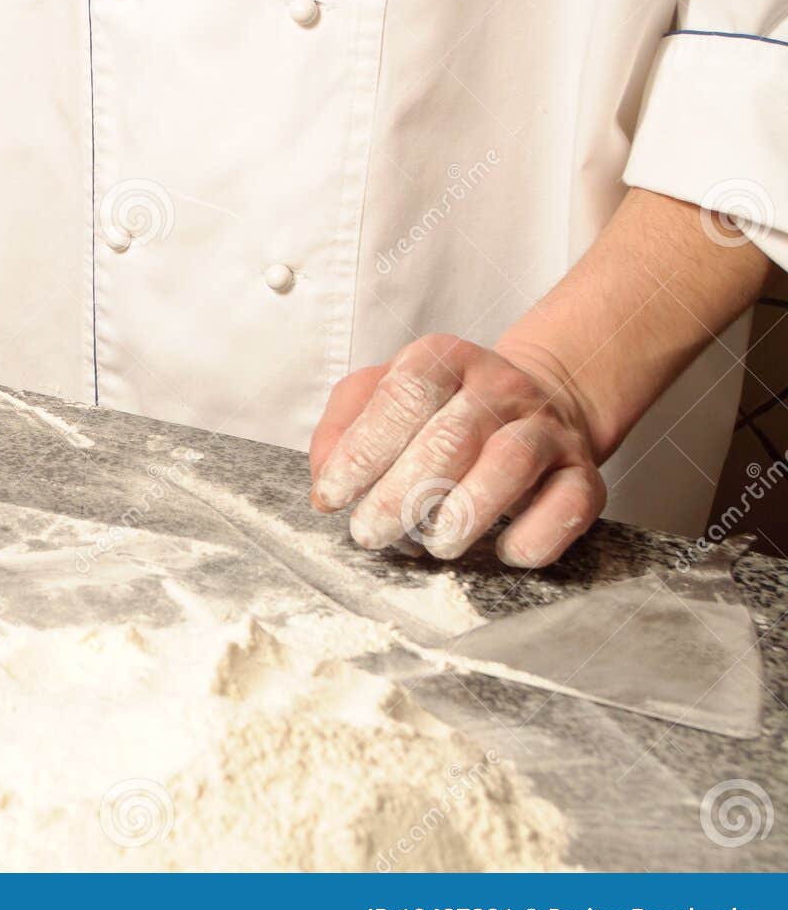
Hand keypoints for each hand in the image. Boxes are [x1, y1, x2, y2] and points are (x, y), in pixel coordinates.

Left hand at [308, 334, 606, 567]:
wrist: (541, 402)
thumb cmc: (442, 410)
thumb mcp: (381, 395)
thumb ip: (341, 427)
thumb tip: (326, 482)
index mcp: (443, 360)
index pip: (403, 396)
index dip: (363, 450)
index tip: (332, 496)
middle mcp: (499, 387)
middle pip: (450, 439)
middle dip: (399, 496)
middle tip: (369, 533)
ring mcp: (545, 429)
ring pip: (508, 467)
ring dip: (461, 517)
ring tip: (432, 543)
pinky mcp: (583, 473)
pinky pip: (568, 505)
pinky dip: (532, 538)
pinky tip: (502, 550)